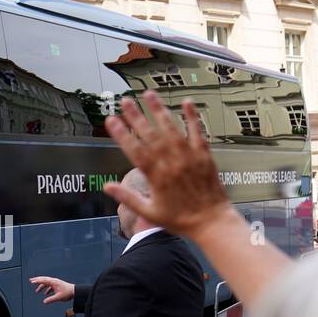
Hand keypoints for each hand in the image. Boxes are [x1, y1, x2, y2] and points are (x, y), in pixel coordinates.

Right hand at [30, 276, 73, 303]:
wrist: (75, 291)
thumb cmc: (68, 293)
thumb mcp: (58, 297)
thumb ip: (51, 299)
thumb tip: (44, 302)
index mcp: (53, 282)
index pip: (43, 280)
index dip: (37, 281)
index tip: (32, 281)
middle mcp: (54, 281)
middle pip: (44, 279)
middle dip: (37, 280)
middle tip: (31, 280)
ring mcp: (56, 283)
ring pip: (47, 283)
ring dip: (41, 286)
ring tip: (37, 291)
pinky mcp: (58, 286)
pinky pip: (50, 286)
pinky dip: (47, 289)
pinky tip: (46, 294)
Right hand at [101, 92, 230, 238]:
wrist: (211, 221)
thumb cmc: (180, 219)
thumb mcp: (149, 213)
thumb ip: (128, 198)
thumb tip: (106, 187)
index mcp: (156, 177)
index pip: (135, 151)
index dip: (122, 134)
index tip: (111, 120)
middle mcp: (171, 163)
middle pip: (151, 135)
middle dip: (136, 116)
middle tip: (125, 101)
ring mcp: (189, 157)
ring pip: (171, 129)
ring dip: (159, 110)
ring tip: (148, 94)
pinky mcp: (204, 155)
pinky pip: (197, 132)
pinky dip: (192, 116)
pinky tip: (186, 102)